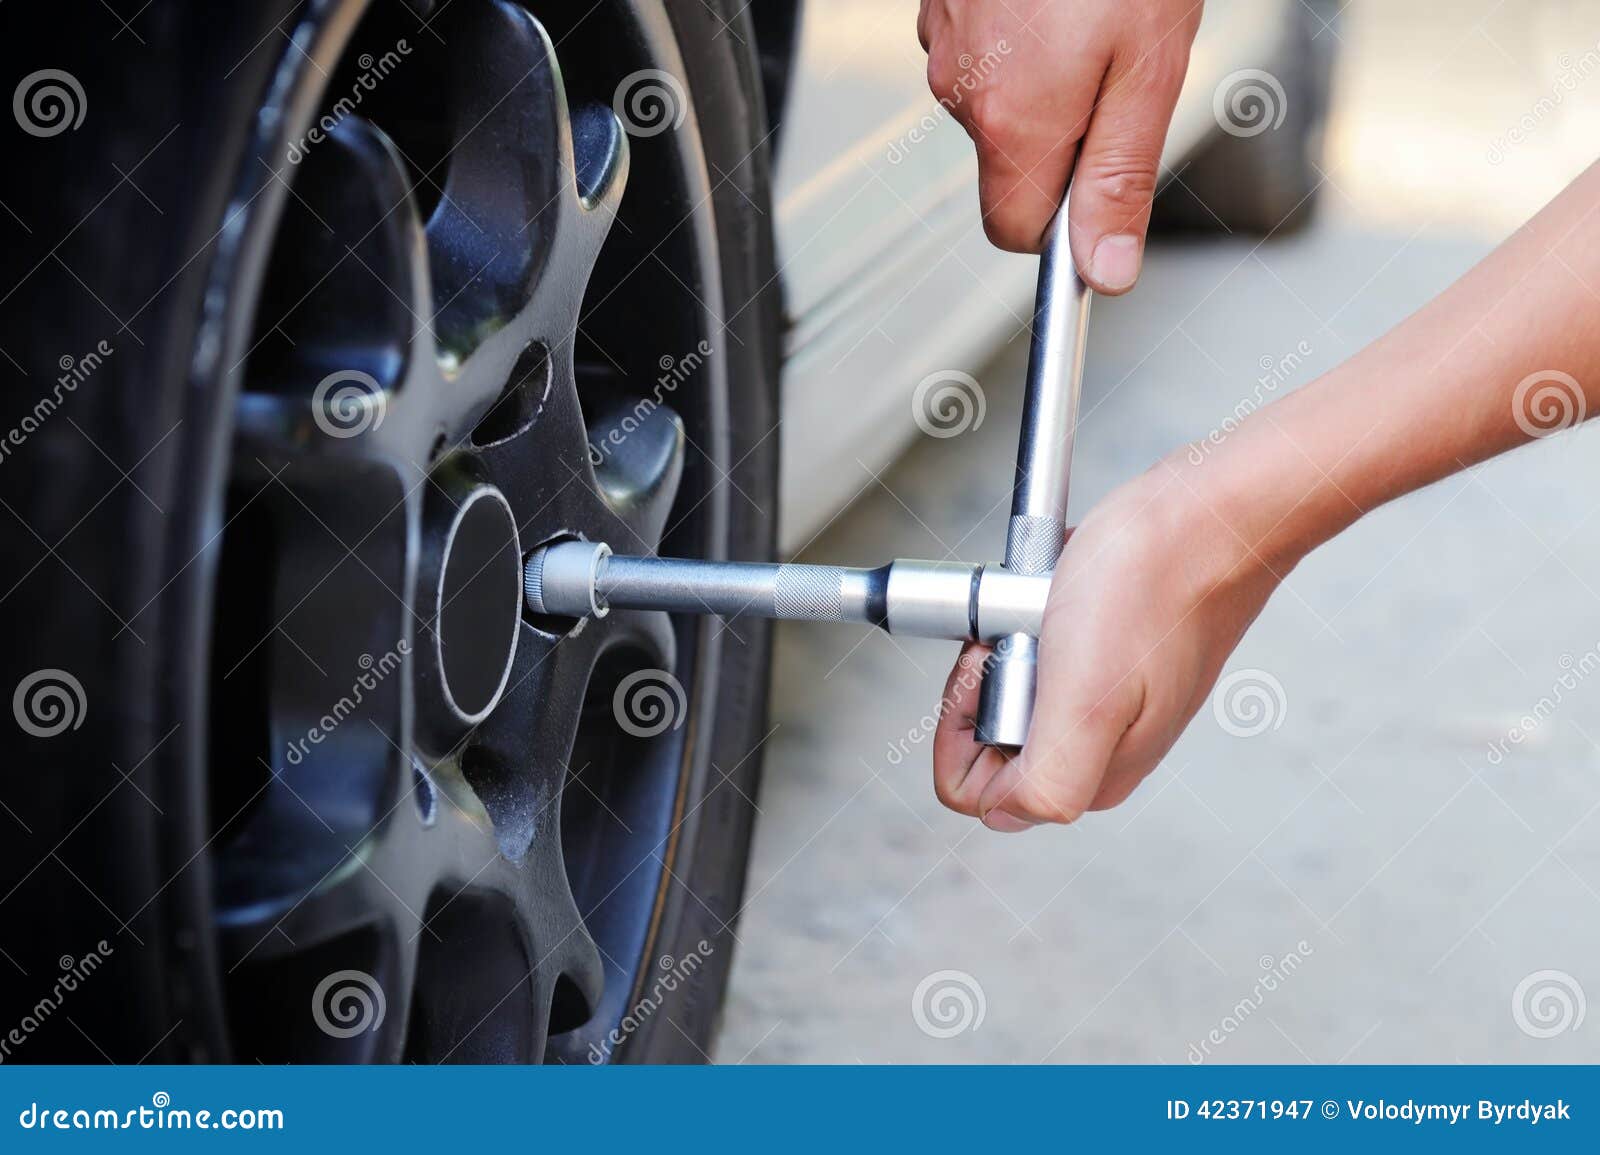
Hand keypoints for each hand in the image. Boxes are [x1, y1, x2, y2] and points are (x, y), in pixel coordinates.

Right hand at [918, 0, 1202, 289]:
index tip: (1104, 187)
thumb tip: (1105, 269)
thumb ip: (1120, 178)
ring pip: (996, 106)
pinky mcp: (943, 8)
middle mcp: (965, 91)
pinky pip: (981, 55)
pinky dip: (1017, 37)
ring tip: (1090, 17)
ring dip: (1040, 81)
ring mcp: (944, 45)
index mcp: (1013, 122)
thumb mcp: (1148, 68)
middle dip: (1062, 137)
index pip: (1017, 233)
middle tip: (1115, 71)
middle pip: (1010, 166)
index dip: (1066, 219)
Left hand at [932, 452, 1288, 829]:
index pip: (980, 791)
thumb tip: (1007, 813)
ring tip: (1043, 606)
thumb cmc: (1153, 589)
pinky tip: (1059, 590)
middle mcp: (1103, 749)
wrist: (1213, 512)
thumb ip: (1047, 781)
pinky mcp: (1117, 655)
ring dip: (1009, 641)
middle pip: (994, 739)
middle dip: (986, 679)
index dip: (964, 726)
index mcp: (1092, 778)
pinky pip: (1044, 645)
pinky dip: (1034, 614)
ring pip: (1016, 687)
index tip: (995, 669)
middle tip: (1019, 631)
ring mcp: (1113, 701)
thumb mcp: (1085, 701)